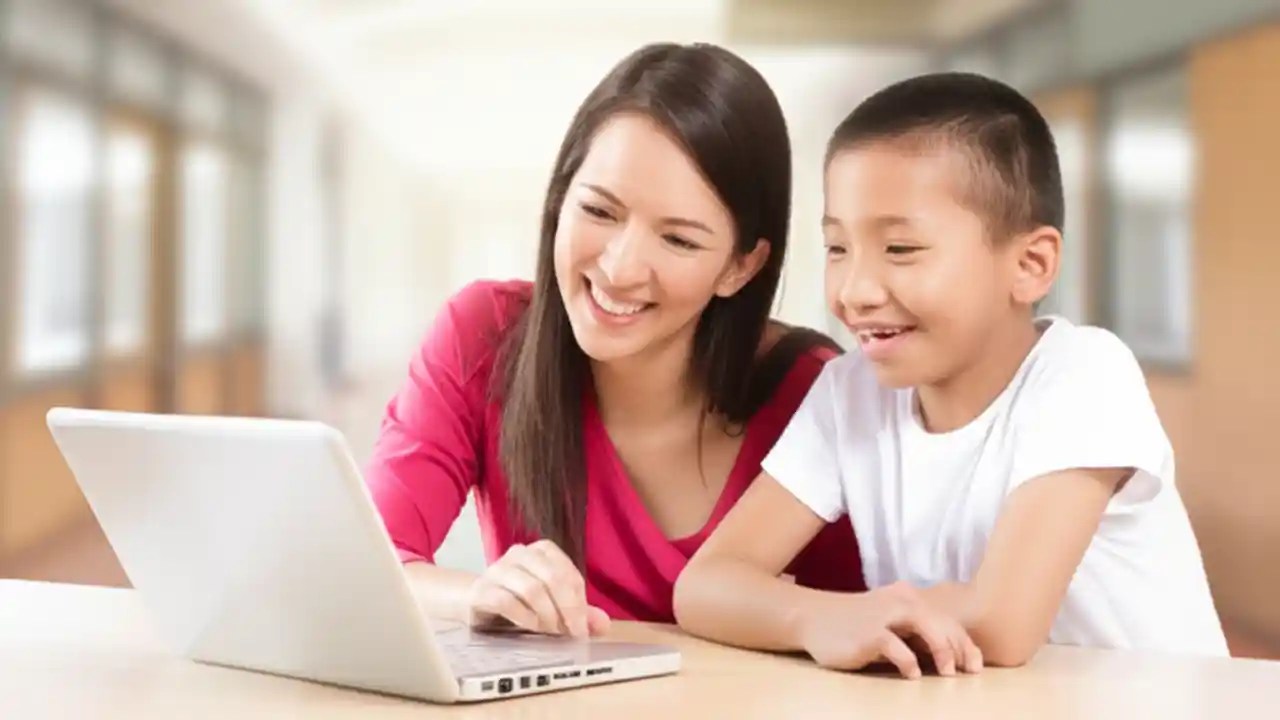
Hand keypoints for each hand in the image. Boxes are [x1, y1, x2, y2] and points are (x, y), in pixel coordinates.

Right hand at [465, 540, 610, 637]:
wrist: (471, 601)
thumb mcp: (550, 605)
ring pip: (532, 589)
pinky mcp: (481, 589)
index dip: (579, 602)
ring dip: (547, 615)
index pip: (568, 573)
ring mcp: (498, 570)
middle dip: (567, 609)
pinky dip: (524, 617)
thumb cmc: (516, 601)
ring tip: (550, 633)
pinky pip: (506, 601)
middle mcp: (520, 554)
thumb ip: (578, 612)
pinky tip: (531, 628)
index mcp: (541, 551)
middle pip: (553, 578)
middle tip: (571, 633)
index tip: (582, 627)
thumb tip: (603, 625)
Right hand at [799, 582, 982, 678]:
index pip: (945, 618)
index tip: (975, 663)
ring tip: (948, 673)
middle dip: (960, 648)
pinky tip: (913, 675)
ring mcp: (884, 615)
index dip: (964, 642)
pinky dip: (909, 662)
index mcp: (906, 597)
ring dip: (942, 651)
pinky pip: (897, 647)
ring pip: (925, 627)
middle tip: (968, 671)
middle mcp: (899, 601)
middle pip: (941, 622)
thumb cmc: (852, 624)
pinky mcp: (869, 633)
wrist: (812, 618)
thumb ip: (912, 632)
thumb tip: (946, 655)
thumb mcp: (886, 622)